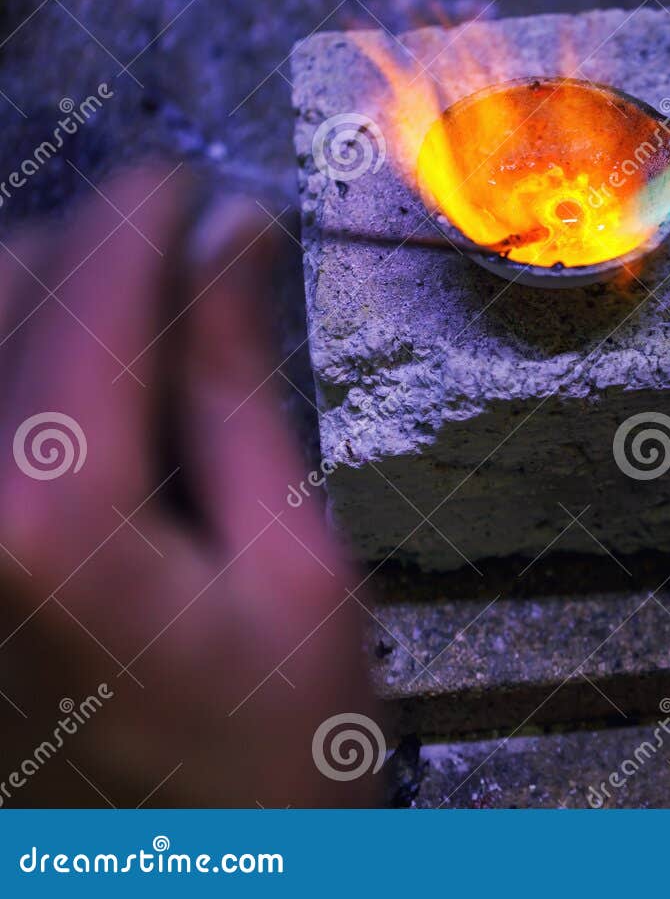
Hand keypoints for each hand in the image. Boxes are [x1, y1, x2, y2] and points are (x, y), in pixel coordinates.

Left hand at [0, 167, 381, 805]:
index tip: (198, 184)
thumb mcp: (296, 568)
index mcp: (48, 513)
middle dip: (97, 245)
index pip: (88, 283)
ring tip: (134, 337)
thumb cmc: (264, 764)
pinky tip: (72, 405)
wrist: (187, 886)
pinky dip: (17, 382)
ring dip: (39, 305)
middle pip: (0, 286)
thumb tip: (233, 241)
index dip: (153, 206)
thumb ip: (240, 391)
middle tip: (188, 261)